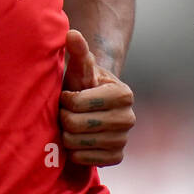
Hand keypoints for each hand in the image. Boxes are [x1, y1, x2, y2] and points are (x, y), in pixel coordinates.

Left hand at [58, 29, 135, 166]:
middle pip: (76, 125)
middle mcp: (130, 118)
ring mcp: (124, 139)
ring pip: (78, 144)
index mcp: (123, 94)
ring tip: (70, 125)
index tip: (67, 96)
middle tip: (65, 113)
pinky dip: (75, 152)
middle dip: (63, 118)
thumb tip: (71, 34)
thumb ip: (78, 52)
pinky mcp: (117, 157)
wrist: (92, 108)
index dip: (65, 100)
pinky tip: (77, 140)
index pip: (78, 103)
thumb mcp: (80, 69)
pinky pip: (85, 160)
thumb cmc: (82, 85)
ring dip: (66, 135)